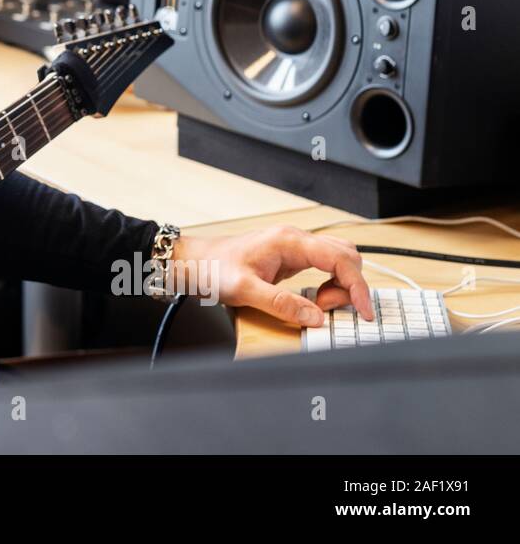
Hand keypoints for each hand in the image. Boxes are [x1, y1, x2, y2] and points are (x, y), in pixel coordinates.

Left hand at [170, 225, 373, 325]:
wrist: (194, 262)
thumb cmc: (213, 269)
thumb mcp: (244, 290)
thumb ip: (281, 304)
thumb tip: (315, 317)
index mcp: (289, 241)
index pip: (340, 258)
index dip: (358, 286)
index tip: (363, 311)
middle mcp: (295, 240)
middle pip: (346, 255)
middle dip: (348, 285)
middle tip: (328, 309)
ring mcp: (294, 247)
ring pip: (338, 260)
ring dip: (339, 286)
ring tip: (317, 306)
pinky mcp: (290, 258)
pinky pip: (323, 268)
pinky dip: (328, 285)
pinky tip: (312, 300)